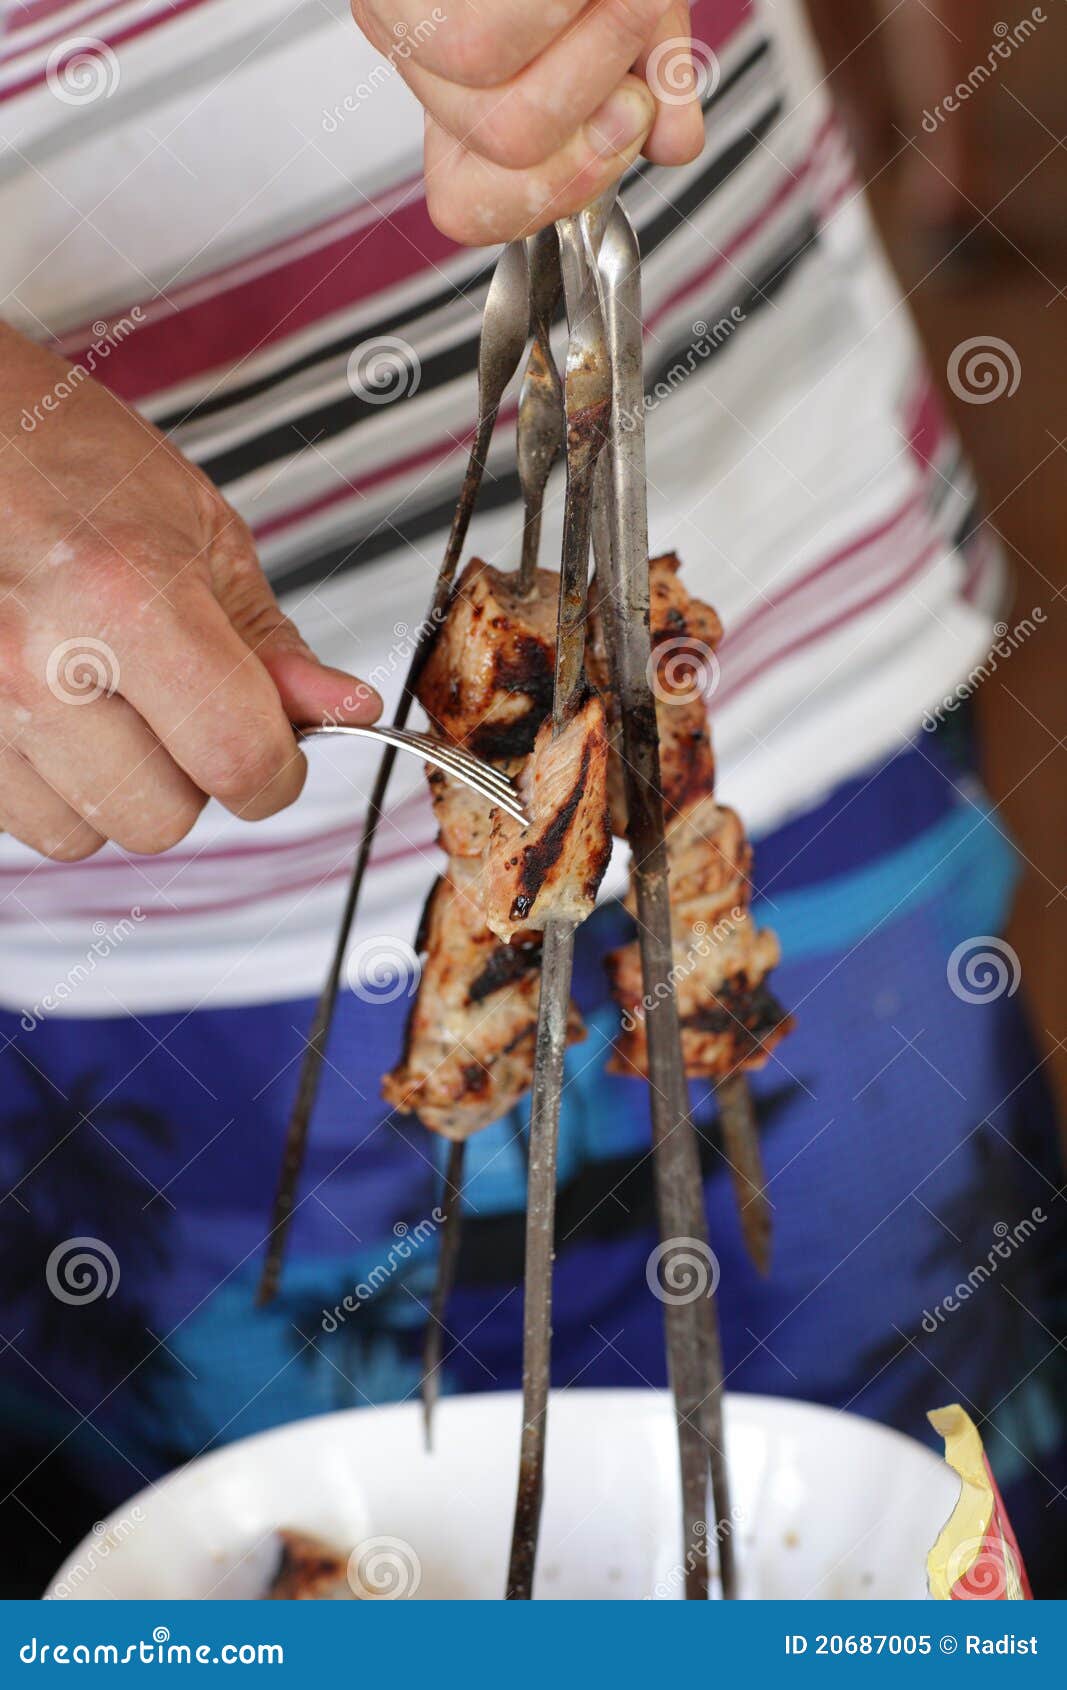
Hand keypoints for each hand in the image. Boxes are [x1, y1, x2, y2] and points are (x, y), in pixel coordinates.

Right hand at [0, 323, 380, 861]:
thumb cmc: (71, 462)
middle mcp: (36, 660)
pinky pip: (22, 821)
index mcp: (125, 597)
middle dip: (187, 775)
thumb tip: (347, 706)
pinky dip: (48, 782)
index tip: (276, 755)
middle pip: (162, 819)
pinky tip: (47, 705)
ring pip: (85, 834)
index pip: (237, 759)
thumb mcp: (201, 533)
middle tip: (168, 695)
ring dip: (111, 784)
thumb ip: (270, 642)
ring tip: (95, 690)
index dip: (276, 772)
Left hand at [350, 1, 704, 241]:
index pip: (468, 210)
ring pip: (491, 95)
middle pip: (509, 145)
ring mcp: (396, 13)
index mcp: (462, 98)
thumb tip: (675, 141)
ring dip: (597, 38)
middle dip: (604, 93)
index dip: (558, 191)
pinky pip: (480, 31)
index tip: (630, 119)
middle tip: (645, 20)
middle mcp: (416, 60)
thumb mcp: (626, 4)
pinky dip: (567, 5)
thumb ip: (648, 72)